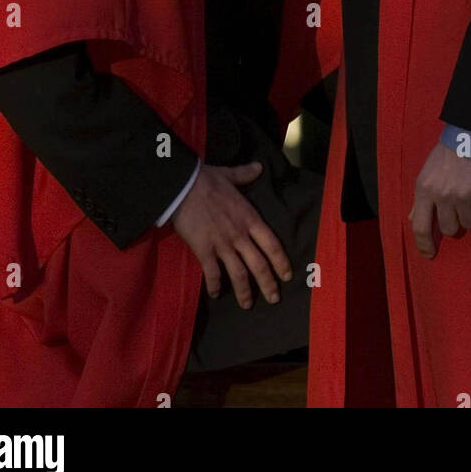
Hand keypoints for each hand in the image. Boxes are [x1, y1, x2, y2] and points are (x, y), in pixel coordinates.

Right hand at [170, 161, 292, 307]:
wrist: (183, 186)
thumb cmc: (207, 180)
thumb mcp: (230, 175)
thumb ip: (246, 174)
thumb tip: (258, 166)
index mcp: (249, 218)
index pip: (272, 244)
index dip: (281, 262)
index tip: (287, 275)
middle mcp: (239, 235)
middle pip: (259, 265)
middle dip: (268, 285)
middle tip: (274, 299)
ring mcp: (222, 244)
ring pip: (239, 274)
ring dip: (244, 292)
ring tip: (247, 304)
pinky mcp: (204, 250)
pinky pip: (212, 273)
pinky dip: (215, 286)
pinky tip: (215, 294)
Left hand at [408, 142, 470, 257]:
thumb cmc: (449, 152)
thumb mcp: (428, 171)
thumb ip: (422, 197)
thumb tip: (413, 219)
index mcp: (424, 188)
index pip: (419, 226)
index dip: (424, 245)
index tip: (430, 255)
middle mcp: (442, 195)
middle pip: (448, 229)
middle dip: (454, 224)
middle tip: (459, 210)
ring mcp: (463, 195)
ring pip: (469, 224)